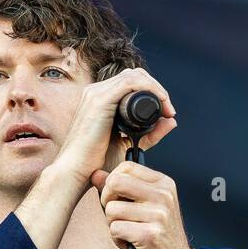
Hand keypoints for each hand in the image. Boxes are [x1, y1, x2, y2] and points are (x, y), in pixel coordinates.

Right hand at [51, 67, 177, 191]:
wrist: (76, 173)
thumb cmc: (95, 164)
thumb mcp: (130, 145)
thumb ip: (150, 134)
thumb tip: (171, 121)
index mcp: (100, 100)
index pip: (131, 82)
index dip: (153, 92)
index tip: (167, 113)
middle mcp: (96, 92)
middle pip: (134, 75)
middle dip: (157, 89)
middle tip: (169, 110)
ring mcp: (96, 93)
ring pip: (134, 75)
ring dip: (156, 88)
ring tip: (167, 109)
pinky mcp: (100, 100)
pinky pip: (131, 82)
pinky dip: (150, 88)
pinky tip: (160, 103)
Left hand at [90, 161, 197, 248]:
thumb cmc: (158, 233)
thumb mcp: (143, 204)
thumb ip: (120, 187)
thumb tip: (96, 174)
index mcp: (164, 184)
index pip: (127, 166)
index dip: (113, 181)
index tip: (117, 196)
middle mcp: (164, 196)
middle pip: (115, 182)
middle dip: (107, 199)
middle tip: (116, 214)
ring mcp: (159, 215)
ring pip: (112, 209)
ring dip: (112, 224)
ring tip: (127, 230)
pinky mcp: (150, 235)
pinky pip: (116, 229)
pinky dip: (117, 239)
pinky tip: (129, 242)